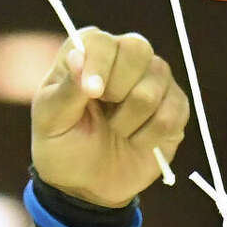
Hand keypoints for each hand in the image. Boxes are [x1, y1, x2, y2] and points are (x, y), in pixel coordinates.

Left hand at [32, 27, 189, 208]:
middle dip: (117, 92)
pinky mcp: (175, 105)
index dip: (99, 65)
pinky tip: (135, 141)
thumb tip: (77, 56)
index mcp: (88, 53)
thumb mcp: (51, 121)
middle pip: (137, 50)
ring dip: (130, 120)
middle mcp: (124, 56)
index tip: (92, 94)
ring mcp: (154, 79)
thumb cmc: (63, 146)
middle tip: (102, 116)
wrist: (86, 185)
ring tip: (115, 130)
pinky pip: (172, 113)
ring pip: (155, 85)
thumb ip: (65, 90)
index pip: (101, 41)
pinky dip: (149, 136)